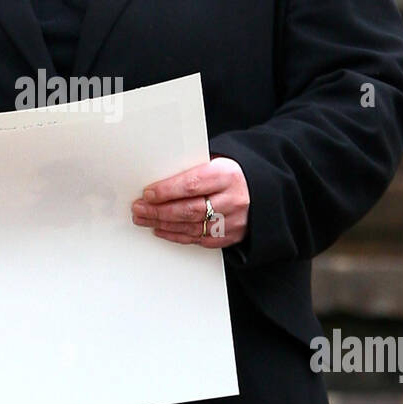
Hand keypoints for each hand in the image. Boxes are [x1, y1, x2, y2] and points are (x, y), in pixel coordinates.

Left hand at [131, 157, 249, 248]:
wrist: (263, 192)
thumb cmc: (233, 175)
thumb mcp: (217, 163)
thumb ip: (192, 170)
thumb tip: (158, 178)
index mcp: (227, 176)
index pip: (191, 185)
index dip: (166, 191)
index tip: (148, 193)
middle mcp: (232, 200)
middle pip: (188, 210)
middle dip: (158, 210)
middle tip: (139, 209)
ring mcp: (232, 221)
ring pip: (191, 227)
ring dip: (162, 224)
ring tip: (144, 218)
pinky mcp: (230, 236)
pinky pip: (198, 240)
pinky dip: (176, 235)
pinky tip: (161, 230)